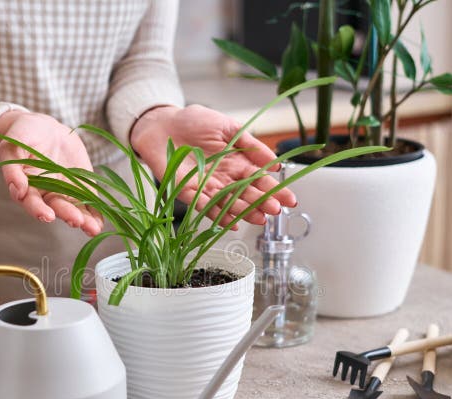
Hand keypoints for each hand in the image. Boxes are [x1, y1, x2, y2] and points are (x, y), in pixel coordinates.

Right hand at [0, 110, 102, 235]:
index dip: (38, 210)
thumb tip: (17, 189)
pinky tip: (100, 223)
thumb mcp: (13, 144)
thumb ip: (12, 167)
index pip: (31, 202)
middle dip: (66, 215)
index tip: (47, 215)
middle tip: (76, 220)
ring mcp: (65, 192)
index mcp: (27, 187)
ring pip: (73, 210)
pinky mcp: (81, 187)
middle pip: (56, 208)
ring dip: (83, 221)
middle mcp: (46, 195)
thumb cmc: (23, 134)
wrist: (45, 128)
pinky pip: (89, 203)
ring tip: (93, 229)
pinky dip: (95, 214)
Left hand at [130, 105, 296, 226]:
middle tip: (275, 211)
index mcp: (236, 162)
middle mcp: (224, 178)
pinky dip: (217, 215)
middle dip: (262, 203)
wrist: (162, 123)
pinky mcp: (188, 191)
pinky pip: (204, 206)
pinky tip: (232, 223)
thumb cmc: (193, 121)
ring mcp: (207, 186)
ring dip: (244, 212)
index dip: (274, 190)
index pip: (259, 179)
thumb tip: (275, 162)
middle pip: (246, 194)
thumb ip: (250, 144)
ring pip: (229, 203)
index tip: (289, 200)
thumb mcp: (227, 126)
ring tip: (259, 219)